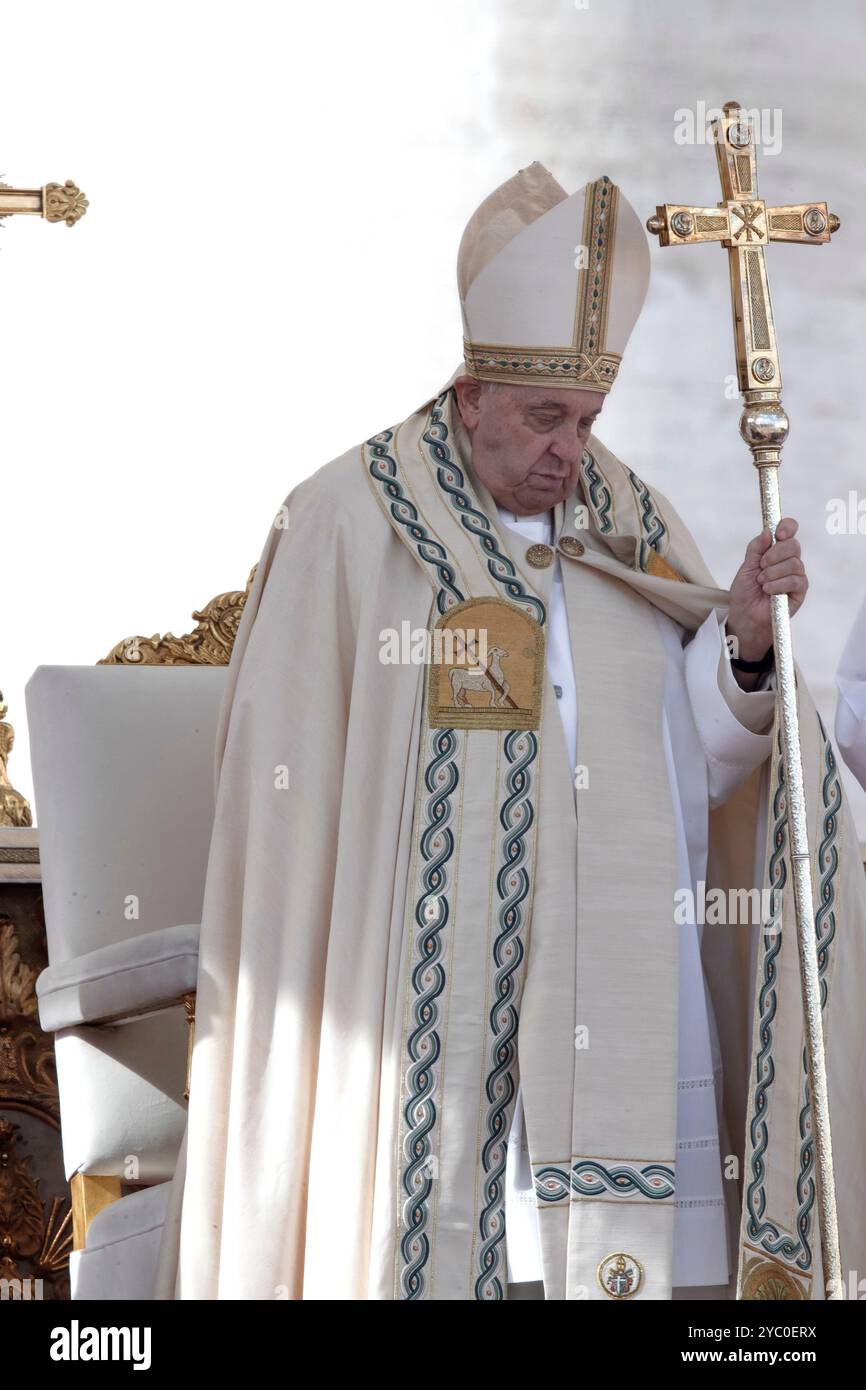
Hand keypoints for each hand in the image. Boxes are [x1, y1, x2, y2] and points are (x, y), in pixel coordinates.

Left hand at [727, 518, 807, 677]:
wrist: (745, 616)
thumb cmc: (745, 592)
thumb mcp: (746, 567)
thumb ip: (755, 549)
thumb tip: (766, 531)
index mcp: (776, 551)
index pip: (789, 530)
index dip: (787, 527)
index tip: (778, 534)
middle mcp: (789, 560)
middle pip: (793, 545)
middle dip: (775, 554)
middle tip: (761, 566)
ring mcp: (796, 575)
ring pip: (794, 563)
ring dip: (773, 573)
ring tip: (762, 583)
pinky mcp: (800, 591)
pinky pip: (795, 580)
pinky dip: (779, 584)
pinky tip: (768, 591)